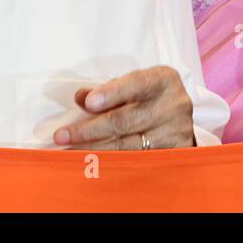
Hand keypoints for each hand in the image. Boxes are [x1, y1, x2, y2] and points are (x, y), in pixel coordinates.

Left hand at [54, 66, 194, 149]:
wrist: (179, 120)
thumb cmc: (150, 98)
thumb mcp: (132, 86)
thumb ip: (107, 91)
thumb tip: (80, 97)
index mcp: (163, 79)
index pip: (136, 84)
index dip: (111, 93)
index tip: (88, 103)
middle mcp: (175, 104)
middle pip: (126, 120)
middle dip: (90, 129)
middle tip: (63, 135)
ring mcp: (177, 131)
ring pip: (129, 145)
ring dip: (95, 149)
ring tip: (70, 152)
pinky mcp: (175, 154)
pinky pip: (137, 161)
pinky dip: (112, 163)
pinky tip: (94, 163)